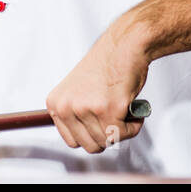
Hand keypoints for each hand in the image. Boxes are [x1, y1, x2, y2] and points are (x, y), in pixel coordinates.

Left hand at [45, 20, 149, 153]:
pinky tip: (134, 112)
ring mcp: (86, 109)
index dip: (91, 135)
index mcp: (55, 103)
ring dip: (122, 130)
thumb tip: (79, 137)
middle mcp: (67, 107)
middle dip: (107, 135)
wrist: (124, 46)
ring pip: (106, 142)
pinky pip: (122, 135)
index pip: (71, 141)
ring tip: (124, 111)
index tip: (100, 125)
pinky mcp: (107, 110)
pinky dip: (133, 127)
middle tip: (116, 118)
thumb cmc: (106, 66)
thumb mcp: (77, 90)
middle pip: (89, 146)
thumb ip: (74, 113)